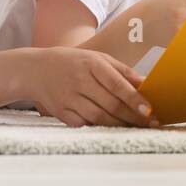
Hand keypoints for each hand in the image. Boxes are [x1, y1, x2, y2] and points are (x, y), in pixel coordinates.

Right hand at [28, 47, 157, 127]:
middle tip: (149, 122)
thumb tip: (146, 84)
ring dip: (119, 124)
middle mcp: (79, 80)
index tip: (149, 110)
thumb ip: (122, 70)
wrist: (36, 70)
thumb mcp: (97, 58)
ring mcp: (68, 98)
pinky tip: (111, 127)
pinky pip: (85, 124)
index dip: (134, 98)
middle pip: (110, 104)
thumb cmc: (73, 62)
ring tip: (135, 126)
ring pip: (99, 117)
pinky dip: (99, 127)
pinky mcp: (61, 113)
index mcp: (90, 63)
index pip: (116, 83)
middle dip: (132, 116)